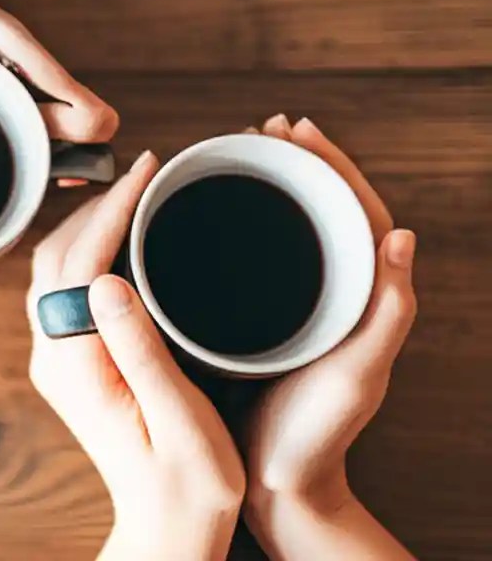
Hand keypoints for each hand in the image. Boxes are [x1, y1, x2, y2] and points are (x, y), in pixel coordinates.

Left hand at [28, 152, 244, 559]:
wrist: (168, 529)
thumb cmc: (188, 485)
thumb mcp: (179, 419)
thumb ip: (142, 350)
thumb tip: (106, 280)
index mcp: (76, 365)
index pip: (79, 263)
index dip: (113, 209)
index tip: (147, 169)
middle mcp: (54, 358)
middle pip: (56, 255)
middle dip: (99, 205)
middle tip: (148, 171)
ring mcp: (58, 360)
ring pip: (57, 268)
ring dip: (92, 224)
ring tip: (140, 192)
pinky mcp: (73, 363)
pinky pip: (69, 287)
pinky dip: (94, 250)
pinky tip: (130, 239)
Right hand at [240, 116, 416, 557]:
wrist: (274, 479)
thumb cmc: (317, 434)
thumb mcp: (358, 374)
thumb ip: (386, 313)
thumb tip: (402, 235)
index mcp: (359, 296)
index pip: (353, 210)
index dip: (329, 164)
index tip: (297, 128)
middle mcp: (327, 293)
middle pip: (316, 210)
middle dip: (293, 163)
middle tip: (261, 129)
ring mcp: (290, 305)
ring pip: (282, 230)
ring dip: (264, 187)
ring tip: (238, 154)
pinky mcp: (253, 320)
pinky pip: (248, 260)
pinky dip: (234, 228)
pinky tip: (205, 214)